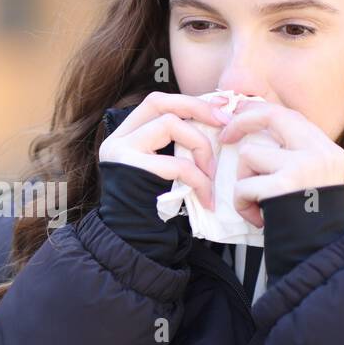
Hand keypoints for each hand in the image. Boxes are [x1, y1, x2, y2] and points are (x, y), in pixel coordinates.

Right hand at [98, 91, 231, 209]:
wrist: (135, 243)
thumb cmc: (156, 210)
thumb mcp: (165, 168)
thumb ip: (177, 145)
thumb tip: (216, 114)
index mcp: (126, 134)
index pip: (157, 101)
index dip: (190, 100)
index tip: (220, 106)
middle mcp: (118, 138)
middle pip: (159, 102)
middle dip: (197, 107)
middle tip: (225, 122)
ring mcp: (120, 152)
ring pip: (170, 124)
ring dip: (201, 146)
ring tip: (212, 173)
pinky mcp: (130, 169)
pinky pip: (176, 163)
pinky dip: (199, 179)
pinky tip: (207, 197)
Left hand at [218, 99, 343, 227]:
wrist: (317, 255)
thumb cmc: (306, 225)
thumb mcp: (311, 182)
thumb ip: (292, 156)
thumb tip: (254, 133)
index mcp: (328, 150)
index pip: (291, 115)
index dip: (260, 112)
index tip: (240, 114)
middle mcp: (320, 153)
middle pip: (272, 116)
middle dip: (242, 121)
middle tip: (225, 137)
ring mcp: (303, 167)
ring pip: (250, 155)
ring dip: (244, 181)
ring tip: (259, 204)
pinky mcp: (282, 186)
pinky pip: (243, 185)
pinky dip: (243, 205)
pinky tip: (259, 220)